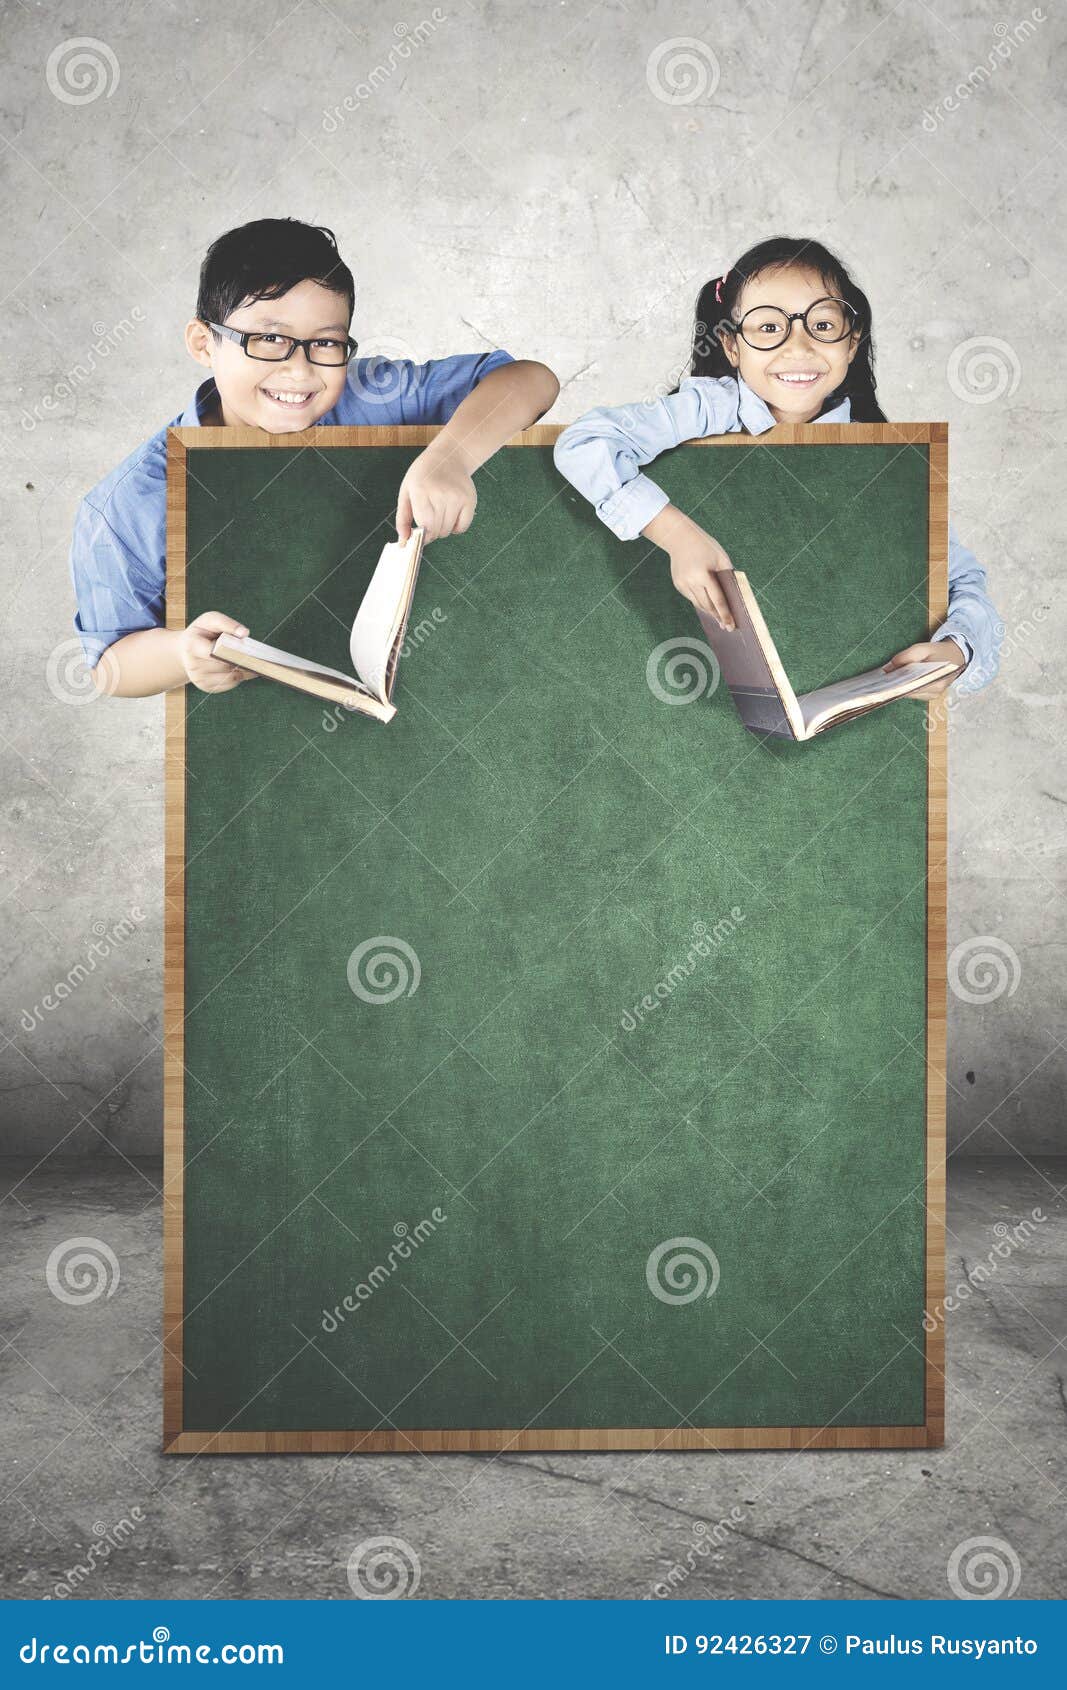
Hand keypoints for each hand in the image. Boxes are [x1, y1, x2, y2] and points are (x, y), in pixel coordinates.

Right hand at [179, 612, 255, 692]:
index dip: (230, 651)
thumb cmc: (201, 633)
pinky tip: (242, 668)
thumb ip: (227, 623)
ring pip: (231, 677)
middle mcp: (193, 665)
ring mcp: (199, 679)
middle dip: (241, 660)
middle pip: (225, 666)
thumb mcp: (210, 620)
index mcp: (192, 646)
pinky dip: (240, 676)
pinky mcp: (206, 687)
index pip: (213, 652)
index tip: (245, 648)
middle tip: (257, 656)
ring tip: (252, 661)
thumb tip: (244, 634)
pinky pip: (230, 684)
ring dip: (243, 670)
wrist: (185, 650)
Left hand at [395, 441, 476, 541]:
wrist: (448, 457)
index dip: (421, 534)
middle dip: (431, 531)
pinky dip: (455, 528)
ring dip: (442, 529)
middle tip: (429, 519)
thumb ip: (402, 519)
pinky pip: (462, 528)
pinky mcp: (470, 500)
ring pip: (448, 531)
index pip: (425, 526)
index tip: (419, 532)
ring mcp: (457, 497)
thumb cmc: (423, 475)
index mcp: (421, 490)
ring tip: (439, 514)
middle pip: (436, 530)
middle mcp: (441, 494)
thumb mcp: (406, 492)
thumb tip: (403, 542)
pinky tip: (451, 516)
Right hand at [643, 507, 735, 626]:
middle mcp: (690, 581)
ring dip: (709, 611)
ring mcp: (682, 584)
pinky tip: (708, 606)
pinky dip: (701, 602)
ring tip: (718, 619)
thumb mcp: (721, 557)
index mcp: (702, 574)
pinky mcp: (678, 584)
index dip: (725, 614)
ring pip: (698, 604)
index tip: (730, 625)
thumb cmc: (705, 545)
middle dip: (717, 616)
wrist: (680, 537)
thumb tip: (733, 595)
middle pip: (707, 605)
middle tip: (726, 626)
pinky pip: (692, 597)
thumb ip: (727, 575)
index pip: (717, 599)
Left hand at [882, 638, 966, 699]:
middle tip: (884, 676)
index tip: (883, 679)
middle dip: (896, 683)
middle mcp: (935, 692)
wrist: (957, 656)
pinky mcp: (930, 696)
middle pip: (908, 691)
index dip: (896, 683)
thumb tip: (887, 668)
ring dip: (901, 685)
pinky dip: (906, 687)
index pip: (911, 686)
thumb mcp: (923, 648)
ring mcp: (933, 696)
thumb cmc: (940, 652)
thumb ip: (906, 656)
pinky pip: (913, 693)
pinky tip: (900, 680)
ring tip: (891, 676)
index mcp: (936, 680)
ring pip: (909, 693)